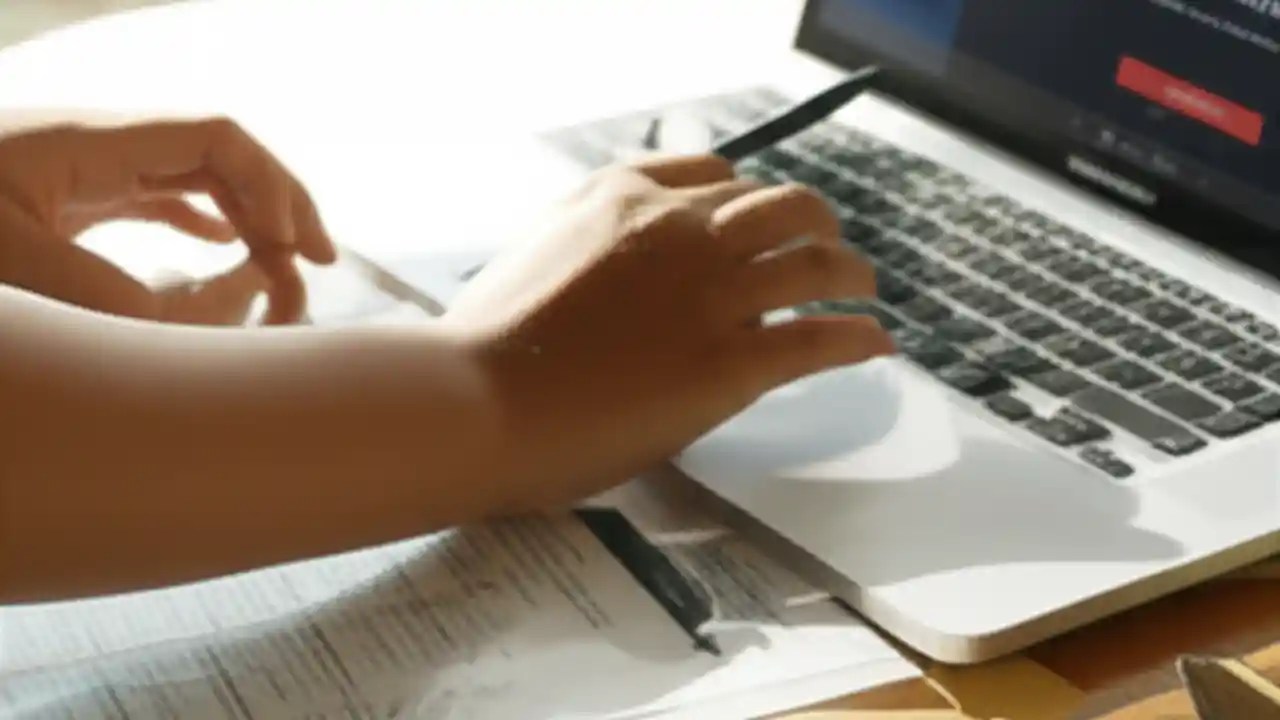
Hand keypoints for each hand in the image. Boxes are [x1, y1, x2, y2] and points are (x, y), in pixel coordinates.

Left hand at [0, 112, 335, 323]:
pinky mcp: (78, 197)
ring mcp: (90, 171)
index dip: (269, 187)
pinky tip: (230, 245)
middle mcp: (102, 148)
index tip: (289, 248)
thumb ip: (103, 291)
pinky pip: (163, 197)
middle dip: (281, 202)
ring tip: (286, 269)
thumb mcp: (15, 262)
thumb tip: (192, 322)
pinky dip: (208, 220)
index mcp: (93, 143)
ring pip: (199, 178)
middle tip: (318, 260)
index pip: (217, 138)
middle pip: (222, 154)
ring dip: (251, 217)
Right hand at [447, 154, 893, 507]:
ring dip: (852, 272)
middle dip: (813, 223)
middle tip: (826, 247)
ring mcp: (712, 292)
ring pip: (816, 260)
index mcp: (623, 196)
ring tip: (864, 289)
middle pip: (781, 204)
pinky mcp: (733, 359)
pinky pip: (821, 336)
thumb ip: (586, 248)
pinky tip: (877, 342)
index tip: (757, 219)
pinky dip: (859, 336)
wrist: (478, 399)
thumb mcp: (532, 257)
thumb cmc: (483, 345)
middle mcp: (679, 228)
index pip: (712, 174)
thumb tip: (613, 268)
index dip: (746, 197)